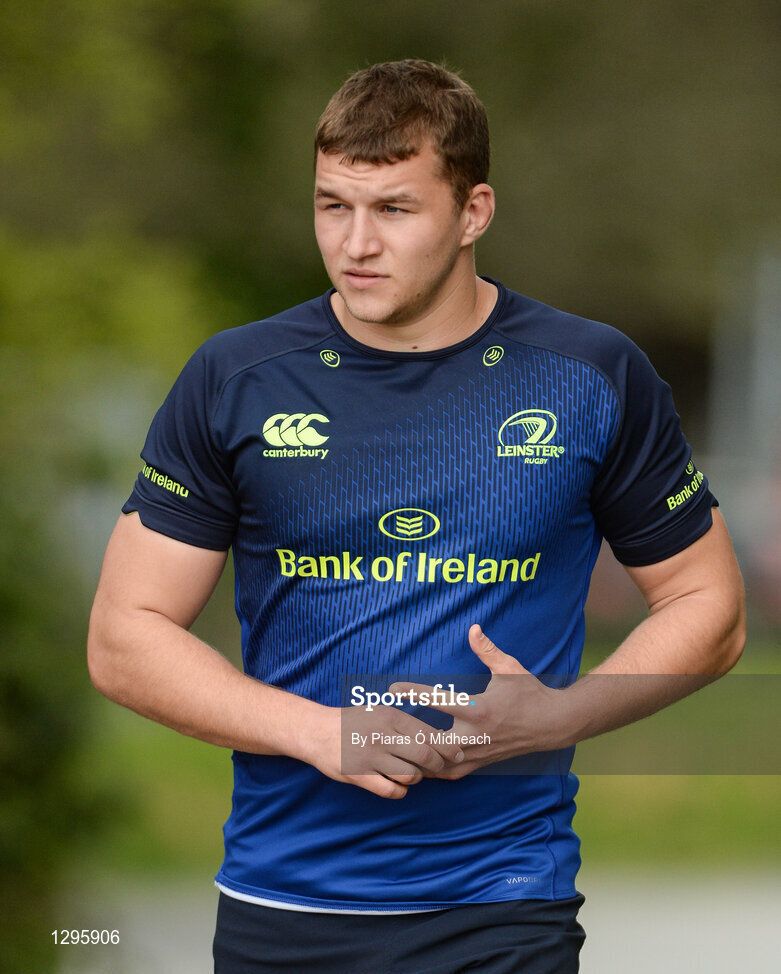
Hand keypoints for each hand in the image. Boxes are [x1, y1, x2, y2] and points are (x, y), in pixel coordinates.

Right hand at [305, 703, 464, 799]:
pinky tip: (397, 785)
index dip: (447, 747)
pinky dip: (399, 791)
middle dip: (436, 765)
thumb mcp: (380, 710)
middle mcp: (381, 735)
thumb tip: (440, 734)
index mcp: (390, 716)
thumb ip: (406, 721)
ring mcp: (369, 756)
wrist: (317, 731)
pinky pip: (390, 790)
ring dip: (416, 778)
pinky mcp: (358, 775)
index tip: (456, 755)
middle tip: (437, 768)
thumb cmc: (355, 721)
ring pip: (409, 775)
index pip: (429, 733)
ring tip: (411, 774)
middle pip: (424, 755)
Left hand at [390, 625, 563, 779]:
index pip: (439, 700)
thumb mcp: (510, 668)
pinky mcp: (481, 763)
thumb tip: (472, 628)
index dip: (414, 693)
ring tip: (395, 747)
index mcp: (479, 709)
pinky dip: (433, 771)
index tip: (392, 689)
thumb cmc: (529, 692)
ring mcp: (478, 752)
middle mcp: (476, 735)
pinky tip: (418, 766)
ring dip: (418, 756)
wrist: (552, 725)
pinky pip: (452, 773)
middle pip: (432, 742)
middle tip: (385, 726)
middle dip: (408, 736)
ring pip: (440, 764)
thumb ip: (487, 649)